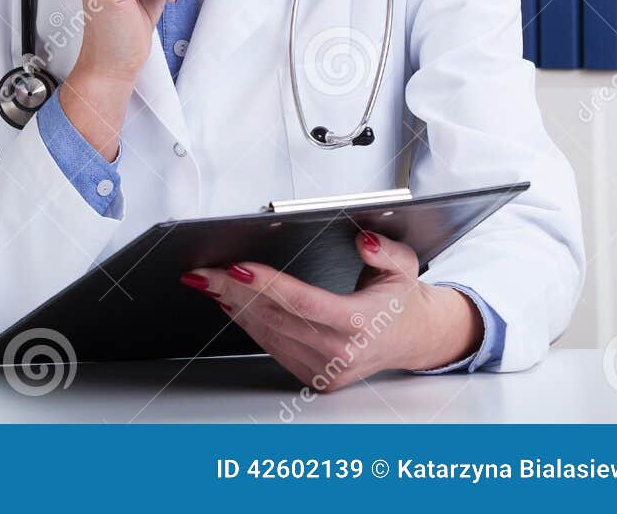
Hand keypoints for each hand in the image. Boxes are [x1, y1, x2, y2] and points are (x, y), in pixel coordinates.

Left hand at [181, 231, 484, 390]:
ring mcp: (324, 370)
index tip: (235, 268)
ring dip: (233, 307)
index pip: (304, 302)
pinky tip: (230, 303)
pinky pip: (271, 345)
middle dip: (234, 291)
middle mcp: (339, 354)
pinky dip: (247, 322)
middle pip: (276, 317)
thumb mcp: (404, 267)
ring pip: (267, 333)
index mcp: (360, 325)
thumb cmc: (401, 302)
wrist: (413, 339)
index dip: (266, 284)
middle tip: (203, 271)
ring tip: (208, 282)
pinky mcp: (312, 376)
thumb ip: (385, 251)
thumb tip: (363, 241)